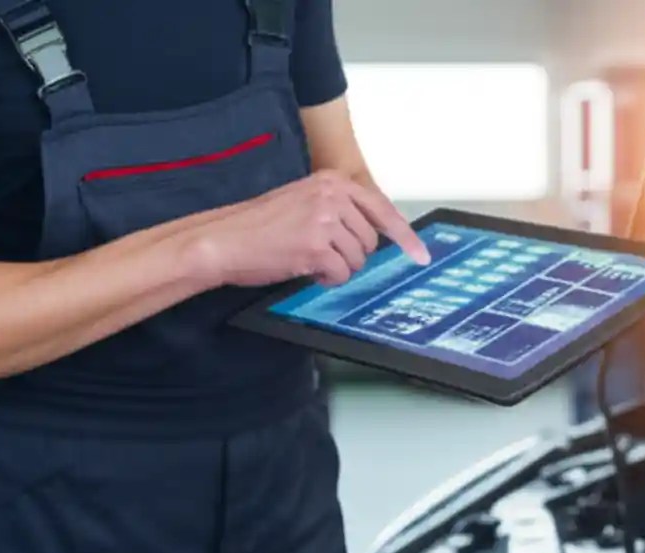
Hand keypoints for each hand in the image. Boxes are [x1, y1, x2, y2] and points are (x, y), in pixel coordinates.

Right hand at [189, 170, 429, 288]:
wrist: (223, 239)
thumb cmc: (258, 225)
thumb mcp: (302, 202)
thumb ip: (337, 210)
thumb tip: (372, 238)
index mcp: (331, 181)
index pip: (381, 209)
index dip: (405, 236)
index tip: (421, 255)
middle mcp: (332, 196)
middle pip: (370, 240)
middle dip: (351, 255)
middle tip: (320, 255)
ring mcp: (325, 220)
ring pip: (357, 260)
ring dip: (337, 268)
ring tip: (307, 259)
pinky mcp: (316, 247)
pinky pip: (340, 274)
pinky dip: (326, 278)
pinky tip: (304, 269)